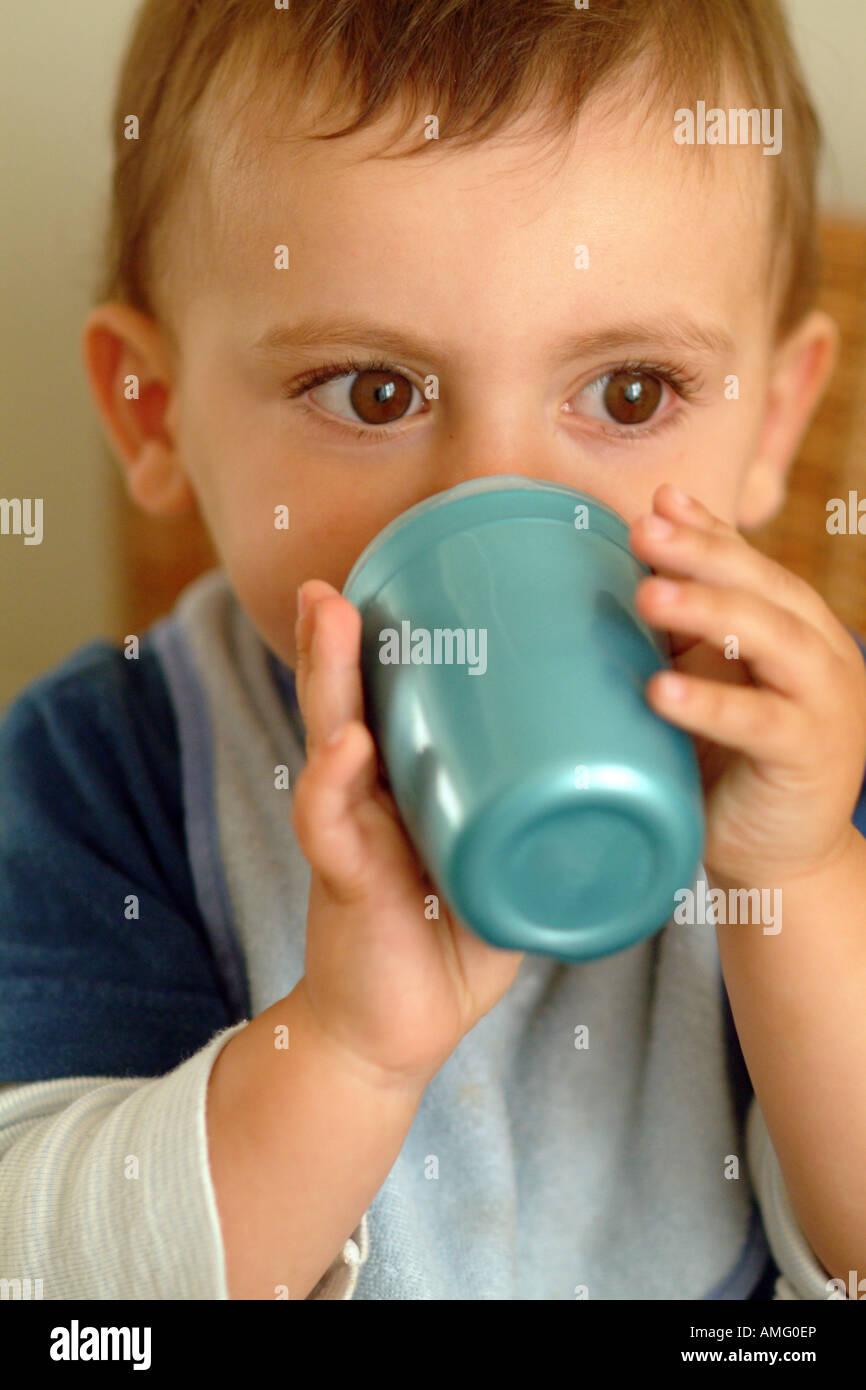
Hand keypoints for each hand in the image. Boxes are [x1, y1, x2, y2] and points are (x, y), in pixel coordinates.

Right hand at [290, 580, 522, 1090]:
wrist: (395, 1036)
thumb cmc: (449, 946)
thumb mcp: (502, 867)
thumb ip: (544, 822)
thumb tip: (630, 775)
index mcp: (394, 788)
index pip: (381, 701)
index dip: (382, 643)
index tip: (401, 580)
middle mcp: (361, 800)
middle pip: (345, 702)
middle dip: (340, 640)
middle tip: (342, 583)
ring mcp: (347, 838)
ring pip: (327, 743)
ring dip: (329, 682)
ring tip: (338, 623)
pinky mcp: (344, 886)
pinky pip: (330, 827)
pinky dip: (335, 784)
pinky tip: (347, 746)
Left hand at [629, 484, 865, 886]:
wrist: (776, 859)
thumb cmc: (730, 764)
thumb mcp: (706, 685)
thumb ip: (683, 635)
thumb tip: (628, 571)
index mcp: (798, 629)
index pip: (754, 567)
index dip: (709, 532)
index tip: (657, 503)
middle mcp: (823, 656)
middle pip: (766, 589)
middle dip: (704, 554)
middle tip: (643, 531)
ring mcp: (826, 704)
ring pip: (774, 639)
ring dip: (711, 610)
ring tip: (649, 594)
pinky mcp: (811, 757)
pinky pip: (761, 722)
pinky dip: (711, 703)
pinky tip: (661, 691)